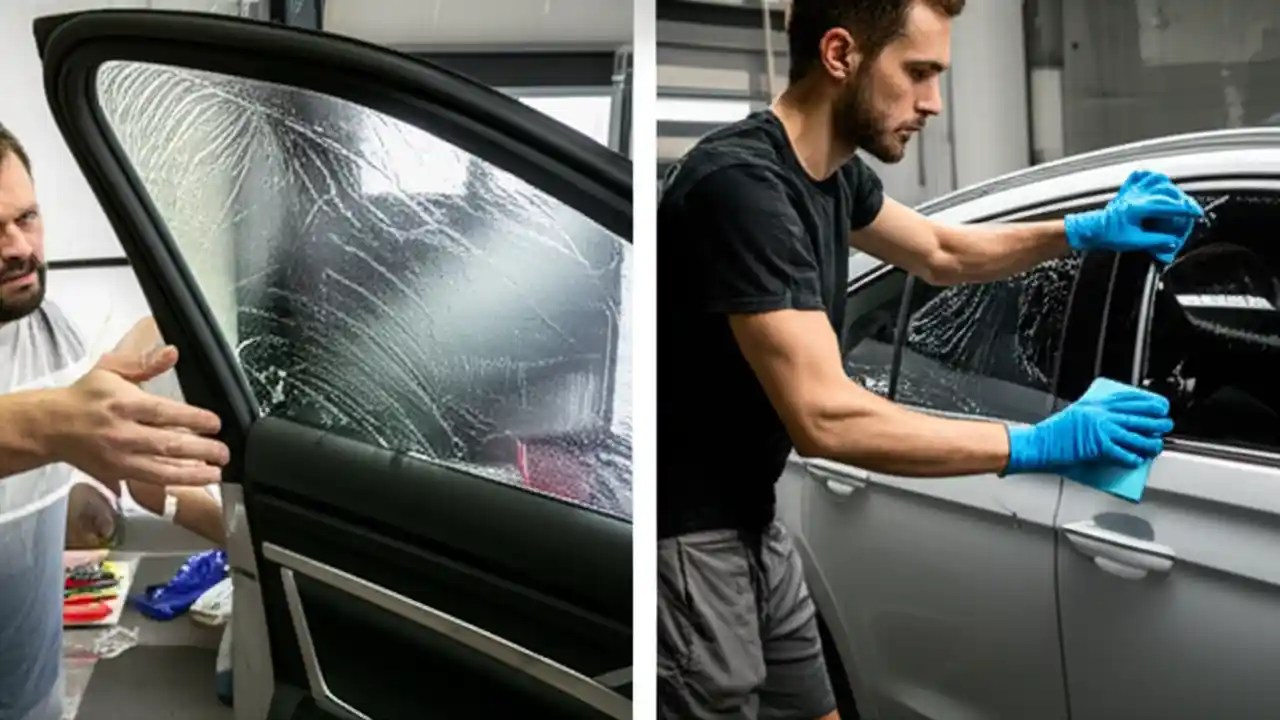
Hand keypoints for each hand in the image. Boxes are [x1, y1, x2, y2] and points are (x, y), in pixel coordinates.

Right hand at [47, 346, 229, 486]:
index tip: (215, 423)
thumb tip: (172, 352)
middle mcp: (122, 433)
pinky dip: (174, 481)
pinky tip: (194, 479)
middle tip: (223, 452)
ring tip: (216, 472)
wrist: (51, 426)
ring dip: (192, 473)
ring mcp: (119, 457)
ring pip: (161, 469)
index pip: (163, 412)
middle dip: (200, 449)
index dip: (192, 418)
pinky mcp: (116, 473)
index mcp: (122, 404)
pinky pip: (150, 480)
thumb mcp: (111, 369)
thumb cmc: (85, 396)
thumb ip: (144, 363)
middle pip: (167, 444)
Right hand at [1005, 386, 1172, 473]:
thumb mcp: (1077, 413)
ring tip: (1156, 445)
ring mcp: (1101, 431)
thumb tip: (1116, 423)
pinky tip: (1138, 460)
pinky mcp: (1099, 448)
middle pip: (1138, 417)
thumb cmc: (1054, 432)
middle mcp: (1101, 415)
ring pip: (1136, 437)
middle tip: (1166, 424)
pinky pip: (1124, 454)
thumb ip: (1096, 415)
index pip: (1128, 399)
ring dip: (1150, 443)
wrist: (1040, 444)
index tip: (1159, 404)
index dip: (1148, 402)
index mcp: (1095, 404)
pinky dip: (1133, 459)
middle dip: (1157, 422)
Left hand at [1064, 170, 1203, 262]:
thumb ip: (1156, 241)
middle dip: (1181, 200)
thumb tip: (1172, 242)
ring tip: (1178, 197)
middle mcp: (1136, 195)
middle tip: (1190, 209)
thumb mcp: (1135, 242)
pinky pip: (1141, 176)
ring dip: (1170, 187)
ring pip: (1156, 180)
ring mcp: (1131, 191)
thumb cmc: (1108, 236)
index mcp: (1138, 208)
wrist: (1090, 230)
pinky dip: (1152, 177)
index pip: (1167, 205)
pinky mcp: (1127, 191)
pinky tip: (1159, 182)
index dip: (1184, 209)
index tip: (1195, 213)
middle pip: (1166, 191)